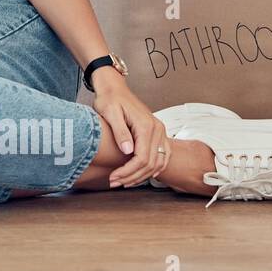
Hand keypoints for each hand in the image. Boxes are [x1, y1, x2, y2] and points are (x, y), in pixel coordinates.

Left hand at [91, 71, 170, 186]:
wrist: (114, 88)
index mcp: (146, 126)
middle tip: (115, 182)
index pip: (142, 158)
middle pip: (151, 164)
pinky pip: (162, 156)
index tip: (113, 178)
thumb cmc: (109, 99)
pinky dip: (154, 169)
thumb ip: (120, 132)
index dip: (128, 171)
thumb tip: (128, 152)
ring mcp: (160, 131)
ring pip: (158, 163)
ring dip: (142, 176)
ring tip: (124, 181)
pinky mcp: (158, 133)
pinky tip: (140, 175)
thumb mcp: (110, 113)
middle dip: (133, 176)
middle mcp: (158, 129)